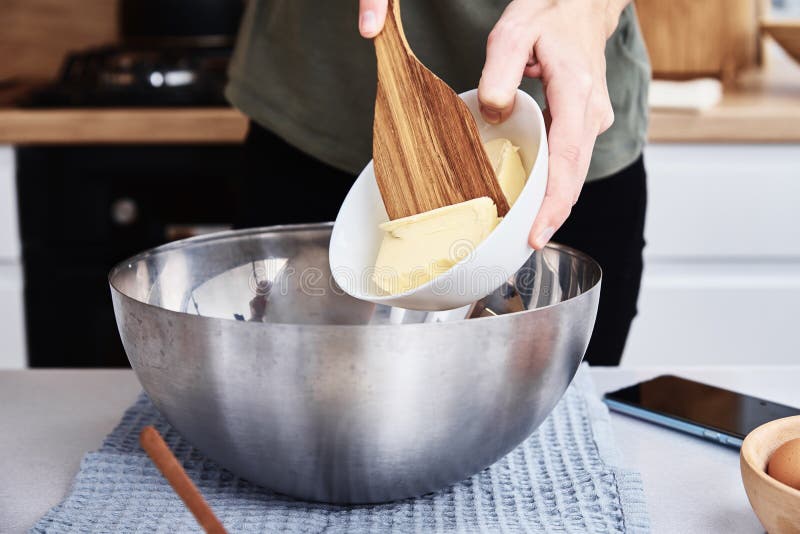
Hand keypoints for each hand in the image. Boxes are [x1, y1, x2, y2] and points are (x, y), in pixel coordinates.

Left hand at [358, 0, 624, 249]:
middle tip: (523, 246)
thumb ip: (499, 74)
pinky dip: (555, 184)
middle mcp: (591, 113)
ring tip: (526, 232)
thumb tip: (495, 114)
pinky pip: (571, 161)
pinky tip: (534, 200)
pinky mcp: (585, 122)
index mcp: (576, 94)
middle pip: (574, 177)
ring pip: (574, 172)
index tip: (536, 234)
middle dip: (552, 215)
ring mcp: (592, 119)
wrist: (581, 3)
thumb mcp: (513, 32)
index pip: (567, 161)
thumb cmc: (549, 13)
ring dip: (553, 203)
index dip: (553, 204)